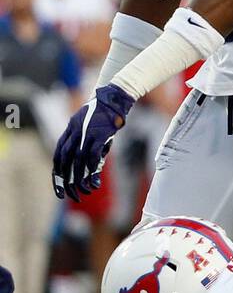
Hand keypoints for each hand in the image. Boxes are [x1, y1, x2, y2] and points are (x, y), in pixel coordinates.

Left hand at [52, 82, 134, 200]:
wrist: (116, 98)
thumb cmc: (105, 114)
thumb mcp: (90, 128)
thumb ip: (87, 144)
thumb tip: (93, 166)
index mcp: (70, 130)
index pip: (58, 156)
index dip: (57, 174)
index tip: (59, 189)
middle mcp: (75, 132)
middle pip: (65, 161)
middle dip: (66, 180)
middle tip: (71, 195)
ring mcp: (86, 133)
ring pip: (78, 161)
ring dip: (81, 178)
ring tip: (86, 191)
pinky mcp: (99, 135)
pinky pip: (93, 156)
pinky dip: (93, 170)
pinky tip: (95, 181)